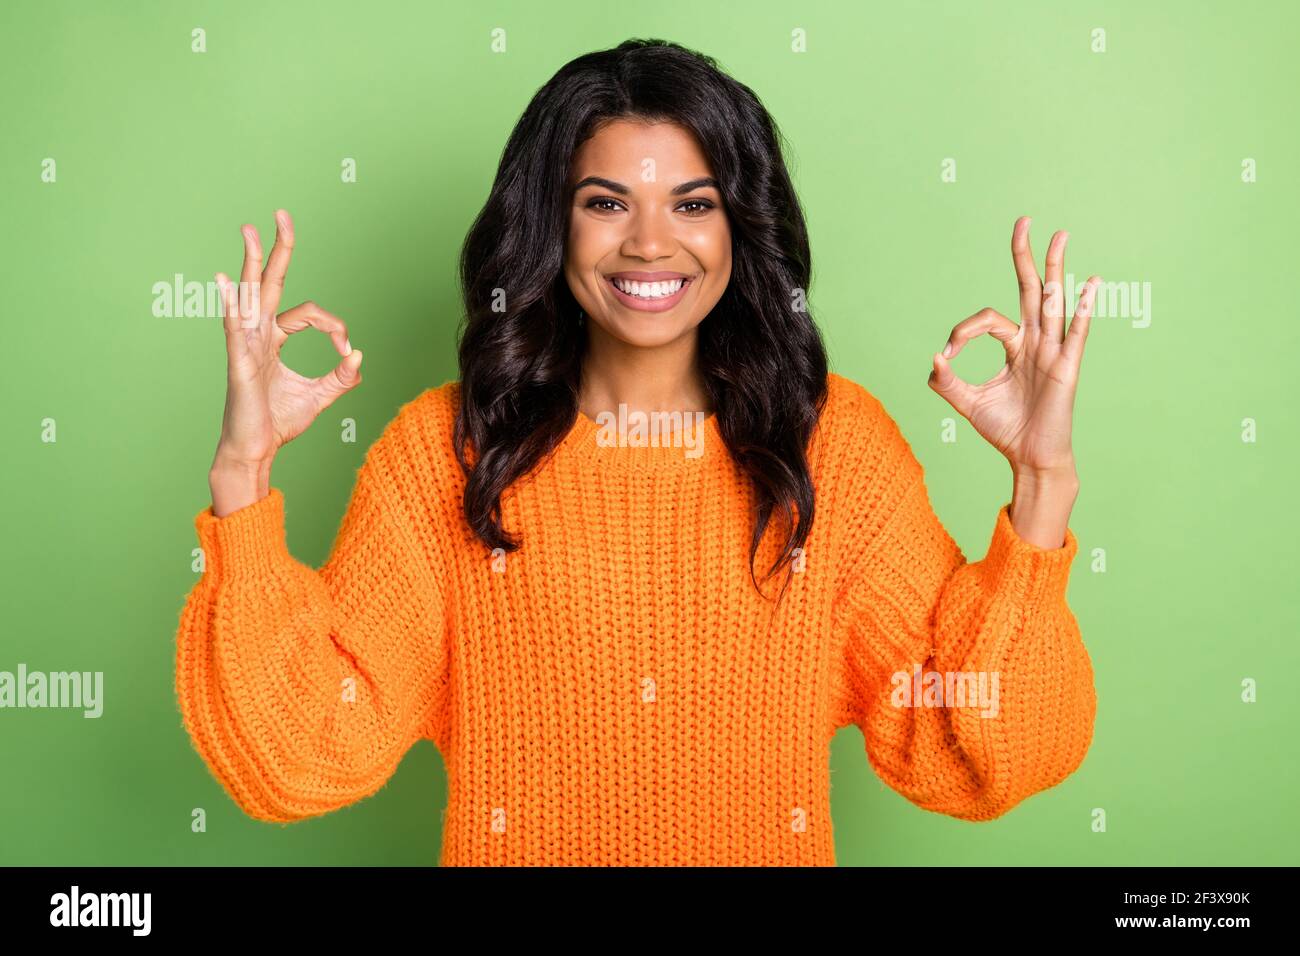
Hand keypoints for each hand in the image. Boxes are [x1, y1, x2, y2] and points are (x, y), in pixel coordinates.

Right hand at [212, 209, 362, 469]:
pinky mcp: (239, 360)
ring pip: (250, 294)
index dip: (335, 327)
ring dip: (250, 260)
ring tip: (249, 229)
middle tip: (282, 214)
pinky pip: (234, 326)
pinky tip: (225, 280)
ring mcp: (245, 344)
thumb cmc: (279, 422)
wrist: (257, 450)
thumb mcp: (321, 396)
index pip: (309, 313)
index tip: (348, 352)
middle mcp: (258, 334)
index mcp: (275, 340)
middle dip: (278, 248)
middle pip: (270, 282)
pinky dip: (230, 302)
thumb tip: (360, 355)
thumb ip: (342, 377)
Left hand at [928, 217, 1098, 479]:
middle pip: (1030, 289)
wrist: (1029, 458)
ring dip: (1056, 268)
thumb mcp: (967, 403)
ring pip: (1053, 301)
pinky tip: (1089, 285)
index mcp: (1014, 345)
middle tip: (1023, 221)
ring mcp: (1053, 351)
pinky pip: (1077, 334)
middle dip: (1025, 256)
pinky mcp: (1067, 367)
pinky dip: (1083, 310)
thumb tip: (935, 356)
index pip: (987, 319)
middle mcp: (1036, 341)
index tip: (947, 356)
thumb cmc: (1005, 429)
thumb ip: (946, 381)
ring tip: (1060, 235)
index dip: (963, 331)